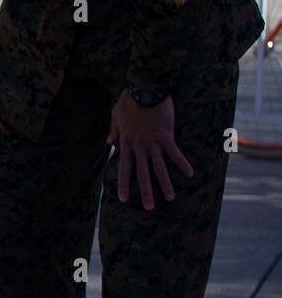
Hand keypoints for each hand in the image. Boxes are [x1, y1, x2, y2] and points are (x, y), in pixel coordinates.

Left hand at [106, 93, 192, 210]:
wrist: (144, 88)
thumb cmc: (129, 100)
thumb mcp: (115, 114)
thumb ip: (113, 130)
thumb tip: (107, 142)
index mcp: (126, 142)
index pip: (124, 168)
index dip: (124, 184)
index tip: (124, 199)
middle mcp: (139, 146)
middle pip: (142, 173)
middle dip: (145, 192)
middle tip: (149, 208)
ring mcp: (153, 142)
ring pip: (159, 168)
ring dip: (165, 184)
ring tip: (170, 198)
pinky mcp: (166, 136)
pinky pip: (175, 154)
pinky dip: (182, 163)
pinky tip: (190, 174)